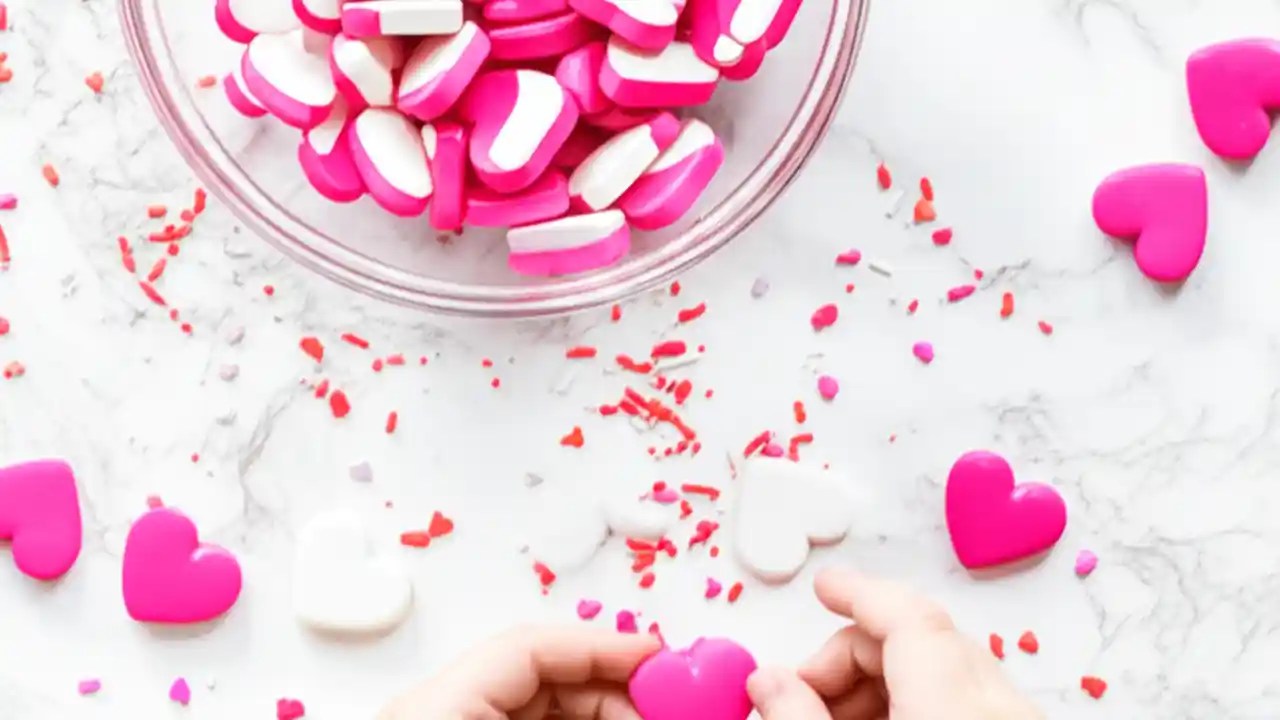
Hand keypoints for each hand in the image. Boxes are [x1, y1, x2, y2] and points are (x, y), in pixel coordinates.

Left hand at [378, 626, 660, 719]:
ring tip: (649, 719)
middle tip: (669, 703)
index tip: (658, 658)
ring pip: (540, 704)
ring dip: (601, 712)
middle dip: (612, 686)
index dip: (602, 645)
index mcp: (434, 705)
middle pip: (541, 673)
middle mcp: (435, 708)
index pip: (530, 646)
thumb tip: (650, 713)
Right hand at [747, 568, 1042, 719]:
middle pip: (922, 643)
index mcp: (955, 704)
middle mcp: (1000, 708)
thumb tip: (769, 682)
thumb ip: (798, 716)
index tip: (824, 585)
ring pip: (944, 675)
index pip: (907, 615)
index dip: (859, 590)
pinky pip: (967, 705)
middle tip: (796, 698)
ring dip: (880, 687)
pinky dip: (918, 708)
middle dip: (851, 658)